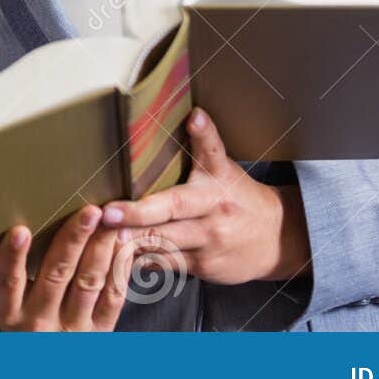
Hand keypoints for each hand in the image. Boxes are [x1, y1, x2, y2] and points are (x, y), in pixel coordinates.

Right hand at [0, 205, 134, 330]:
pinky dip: (118, 267)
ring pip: (88, 282)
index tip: (20, 230)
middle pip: (56, 276)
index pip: (8, 283)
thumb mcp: (9, 305)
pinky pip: (113, 296)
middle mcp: (39, 322)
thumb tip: (18, 223)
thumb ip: (10, 275)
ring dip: (101, 248)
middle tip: (89, 212)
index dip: (12, 257)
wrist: (48, 362)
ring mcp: (72, 328)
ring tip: (109, 220)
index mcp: (9, 313)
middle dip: (73, 240)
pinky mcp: (100, 332)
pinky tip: (121, 242)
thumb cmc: (25, 321)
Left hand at [101, 108, 311, 285]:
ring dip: (131, 243)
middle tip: (108, 213)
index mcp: (220, 177)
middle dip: (138, 213)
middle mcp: (214, 208)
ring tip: (101, 241)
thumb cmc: (239, 197)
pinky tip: (117, 260)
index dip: (203, 133)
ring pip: (164, 242)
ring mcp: (209, 240)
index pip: (212, 150)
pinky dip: (141, 262)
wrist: (277, 238)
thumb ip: (204, 146)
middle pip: (175, 207)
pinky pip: (165, 264)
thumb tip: (191, 112)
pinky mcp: (203, 266)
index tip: (195, 117)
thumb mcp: (226, 168)